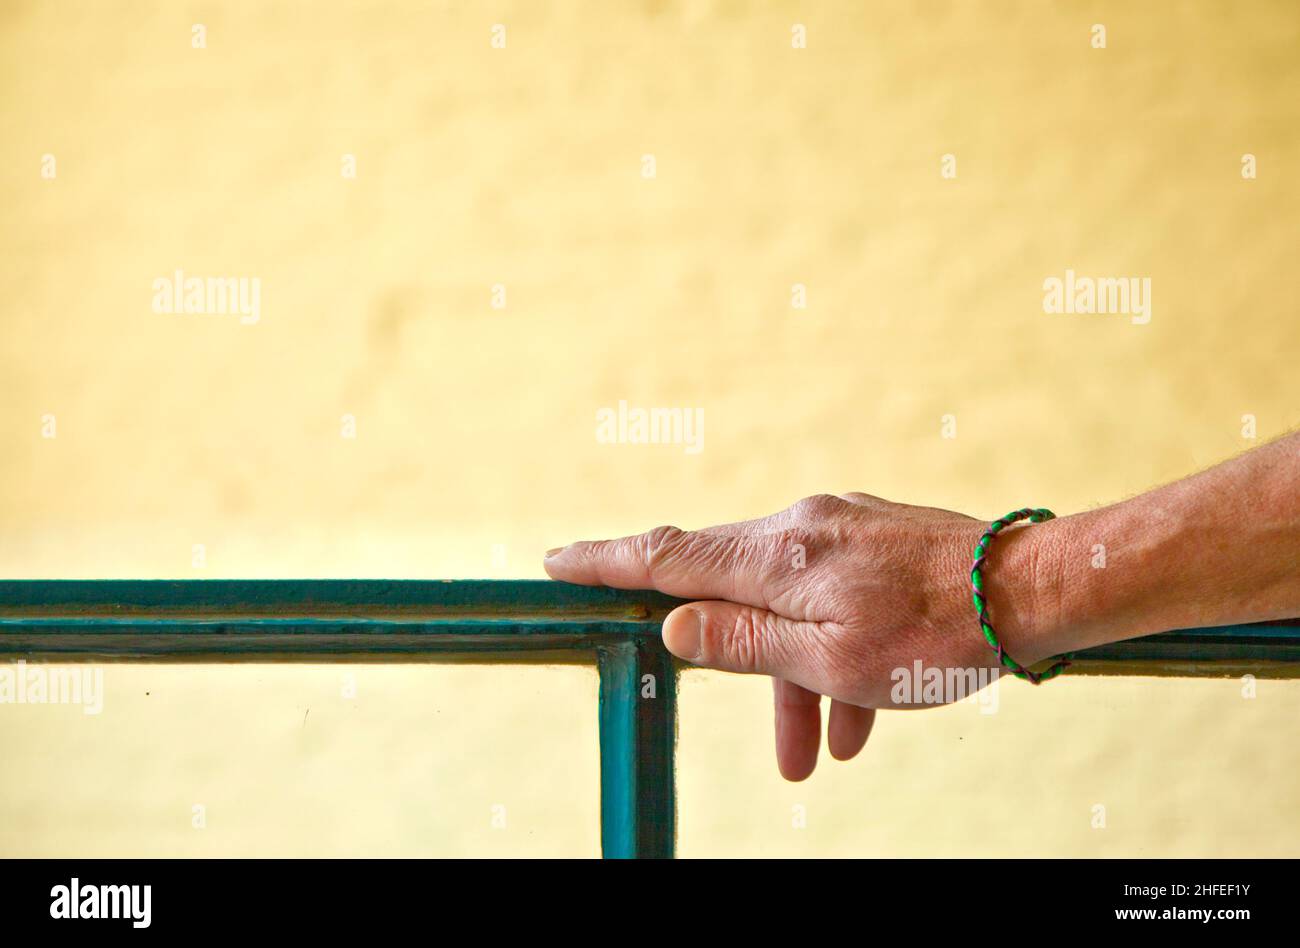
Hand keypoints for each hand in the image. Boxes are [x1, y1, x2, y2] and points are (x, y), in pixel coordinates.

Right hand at [544, 493, 1068, 779]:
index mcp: (777, 555)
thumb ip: (745, 642)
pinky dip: (831, 655)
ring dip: (791, 679)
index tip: (557, 560)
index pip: (667, 556)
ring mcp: (839, 530)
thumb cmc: (935, 633)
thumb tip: (676, 626)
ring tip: (815, 751)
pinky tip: (858, 718)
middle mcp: (799, 528)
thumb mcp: (830, 659)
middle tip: (723, 707)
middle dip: (730, 663)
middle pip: (731, 594)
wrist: (1031, 590)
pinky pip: (831, 600)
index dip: (606, 561)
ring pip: (788, 609)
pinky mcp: (873, 540)